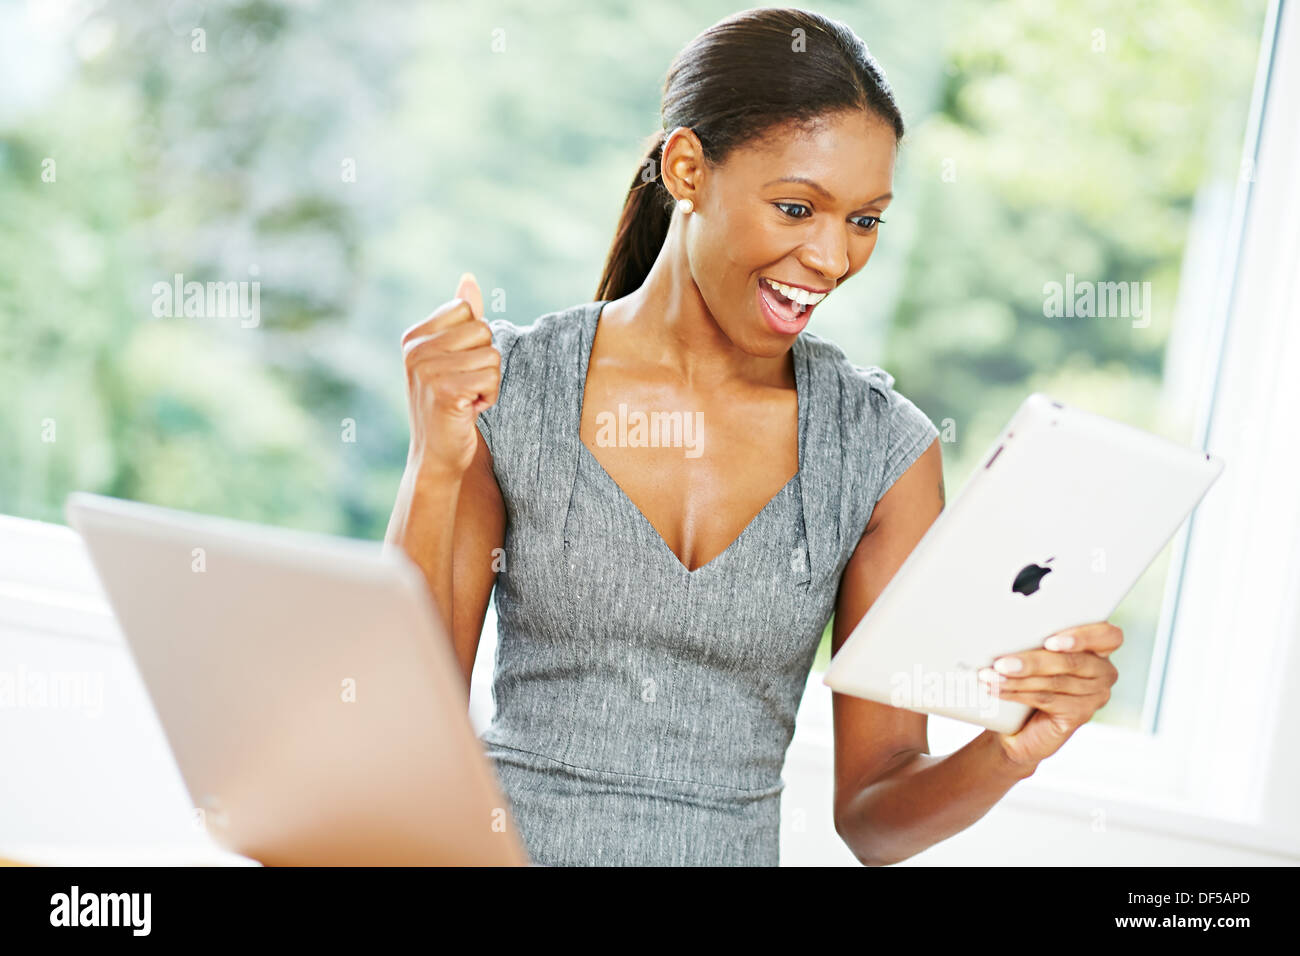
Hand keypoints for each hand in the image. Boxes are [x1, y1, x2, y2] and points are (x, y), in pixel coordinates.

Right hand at [400, 273, 497, 476]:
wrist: (437, 455)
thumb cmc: (449, 404)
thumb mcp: (451, 357)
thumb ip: (461, 319)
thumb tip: (469, 280)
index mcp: (413, 337)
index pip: (467, 311)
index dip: (475, 341)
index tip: (458, 367)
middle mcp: (415, 350)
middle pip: (483, 330)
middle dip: (485, 361)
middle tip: (465, 386)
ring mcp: (427, 370)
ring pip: (491, 355)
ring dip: (489, 381)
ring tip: (467, 398)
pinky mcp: (445, 390)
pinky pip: (492, 377)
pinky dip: (490, 397)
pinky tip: (470, 409)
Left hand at [978, 621, 1122, 770]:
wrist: (1019, 723)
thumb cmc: (1028, 677)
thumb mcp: (1033, 653)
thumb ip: (1034, 640)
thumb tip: (1005, 630)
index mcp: (1099, 647)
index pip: (1108, 636)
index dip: (1082, 637)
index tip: (1050, 641)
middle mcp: (1103, 671)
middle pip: (1071, 662)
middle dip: (1032, 661)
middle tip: (1001, 663)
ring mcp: (1095, 695)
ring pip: (1055, 682)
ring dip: (1018, 679)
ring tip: (991, 676)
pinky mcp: (1081, 714)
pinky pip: (1047, 700)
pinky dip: (1018, 694)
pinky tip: (998, 690)